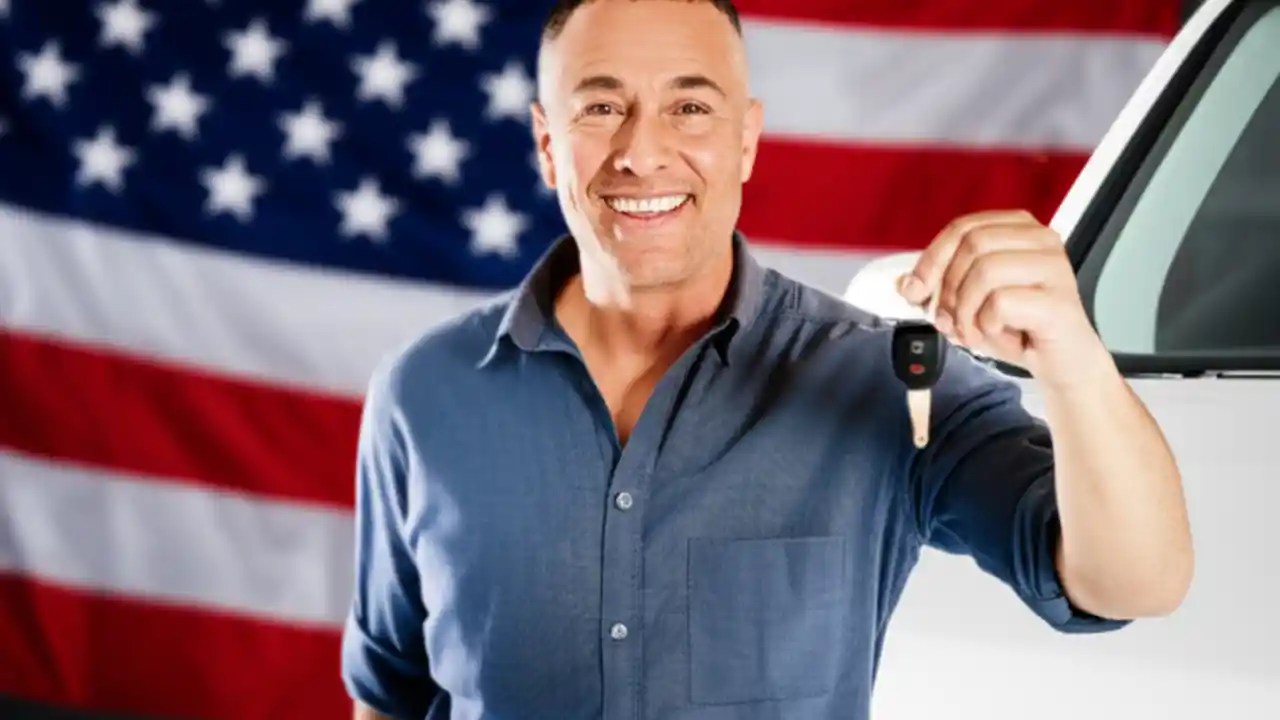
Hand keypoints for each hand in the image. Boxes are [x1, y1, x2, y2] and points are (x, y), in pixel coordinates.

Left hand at [896, 210, 1115, 389]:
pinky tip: (995, 336)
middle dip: (947, 287)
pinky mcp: (1059, 300)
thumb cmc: (1016, 327)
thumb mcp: (968, 301)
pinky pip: (1002, 303)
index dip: (932, 258)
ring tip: (971, 332)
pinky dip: (987, 326)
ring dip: (965, 311)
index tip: (916, 290)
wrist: (1060, 362)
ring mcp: (1055, 267)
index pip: (962, 227)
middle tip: (946, 319)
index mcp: (1018, 228)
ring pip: (986, 270)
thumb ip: (938, 287)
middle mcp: (1041, 239)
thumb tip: (906, 283)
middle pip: (972, 244)